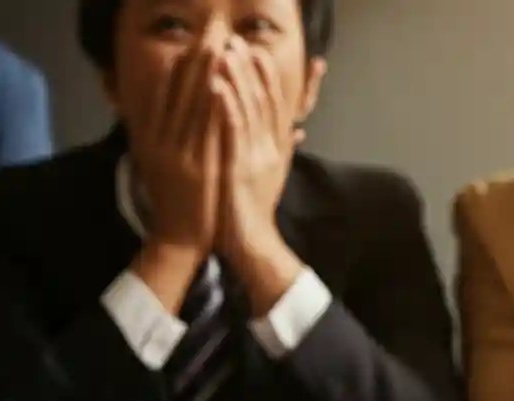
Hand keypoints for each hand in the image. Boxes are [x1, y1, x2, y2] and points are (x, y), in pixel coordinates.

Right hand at [128, 44, 223, 251]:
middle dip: (192, 68)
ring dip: (207, 79)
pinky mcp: (199, 170)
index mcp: (149, 145)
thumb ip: (152, 139)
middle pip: (177, 99)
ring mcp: (180, 158)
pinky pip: (209, 133)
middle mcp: (161, 147)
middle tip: (205, 41)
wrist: (177, 240)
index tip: (184, 50)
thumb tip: (150, 111)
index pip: (159, 101)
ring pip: (194, 111)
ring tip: (219, 54)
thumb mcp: (154, 166)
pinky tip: (224, 88)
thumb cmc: (171, 201)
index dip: (173, 74)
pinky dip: (215, 109)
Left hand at [214, 39, 303, 314]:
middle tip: (238, 43)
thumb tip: (297, 131)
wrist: (252, 244)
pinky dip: (225, 107)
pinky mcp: (239, 169)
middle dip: (251, 69)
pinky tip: (216, 87)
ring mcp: (255, 158)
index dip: (268, 78)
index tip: (258, 53)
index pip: (276, 105)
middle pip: (263, 100)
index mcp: (277, 149)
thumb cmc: (254, 211)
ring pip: (248, 110)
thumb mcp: (272, 176)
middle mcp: (270, 149)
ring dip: (237, 79)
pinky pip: (232, 132)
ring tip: (226, 54)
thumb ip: (283, 150)